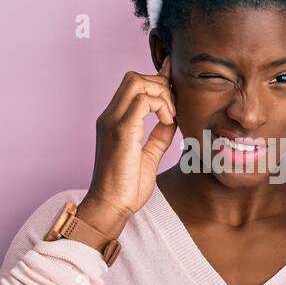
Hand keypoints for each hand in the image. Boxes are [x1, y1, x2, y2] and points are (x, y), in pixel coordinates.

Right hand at [78, 56, 176, 236]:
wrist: (111, 207)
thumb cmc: (127, 187)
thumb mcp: (150, 155)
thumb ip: (160, 135)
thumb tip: (174, 120)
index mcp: (114, 121)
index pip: (133, 86)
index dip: (157, 79)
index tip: (175, 80)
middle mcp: (110, 116)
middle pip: (134, 77)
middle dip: (160, 84)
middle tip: (175, 109)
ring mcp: (112, 121)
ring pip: (137, 82)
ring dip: (161, 94)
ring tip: (171, 117)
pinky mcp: (120, 130)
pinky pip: (142, 101)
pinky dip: (160, 106)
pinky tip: (169, 121)